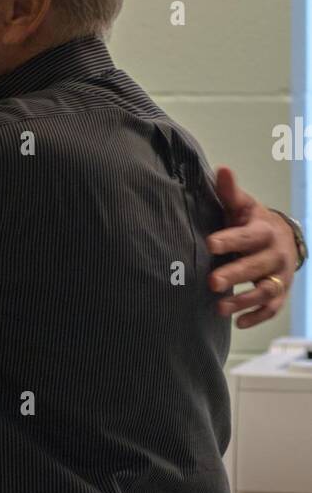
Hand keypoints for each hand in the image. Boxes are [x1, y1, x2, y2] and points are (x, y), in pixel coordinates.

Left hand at [207, 167, 296, 328]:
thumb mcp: (243, 206)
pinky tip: (239, 324)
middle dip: (234, 275)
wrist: (282, 238)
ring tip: (219, 308)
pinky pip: (272, 309)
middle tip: (211, 282)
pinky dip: (257, 317)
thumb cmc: (252, 222)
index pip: (247, 236)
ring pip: (265, 291)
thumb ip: (230, 192)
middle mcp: (275, 254)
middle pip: (255, 266)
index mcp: (263, 231)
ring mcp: (279, 276)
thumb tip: (222, 169)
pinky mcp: (280, 294)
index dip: (230, 240)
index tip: (210, 243)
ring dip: (243, 301)